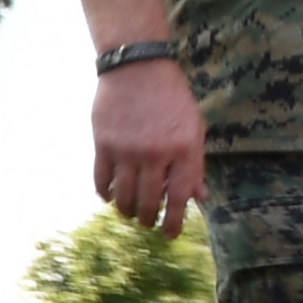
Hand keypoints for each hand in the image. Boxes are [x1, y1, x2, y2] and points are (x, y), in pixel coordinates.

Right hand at [91, 59, 205, 235]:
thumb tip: (200, 197)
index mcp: (184, 149)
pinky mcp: (104, 145)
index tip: (169, 234)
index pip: (180, 197)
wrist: (137, 67)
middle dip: (148, 219)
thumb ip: (195, 163)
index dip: (174, 221)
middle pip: (148, 202)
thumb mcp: (194, 127)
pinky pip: (102, 180)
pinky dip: (105, 193)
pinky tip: (109, 196)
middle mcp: (156, 154)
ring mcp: (128, 150)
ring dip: (126, 210)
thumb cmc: (171, 97)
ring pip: (124, 196)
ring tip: (129, 212)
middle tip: (147, 222)